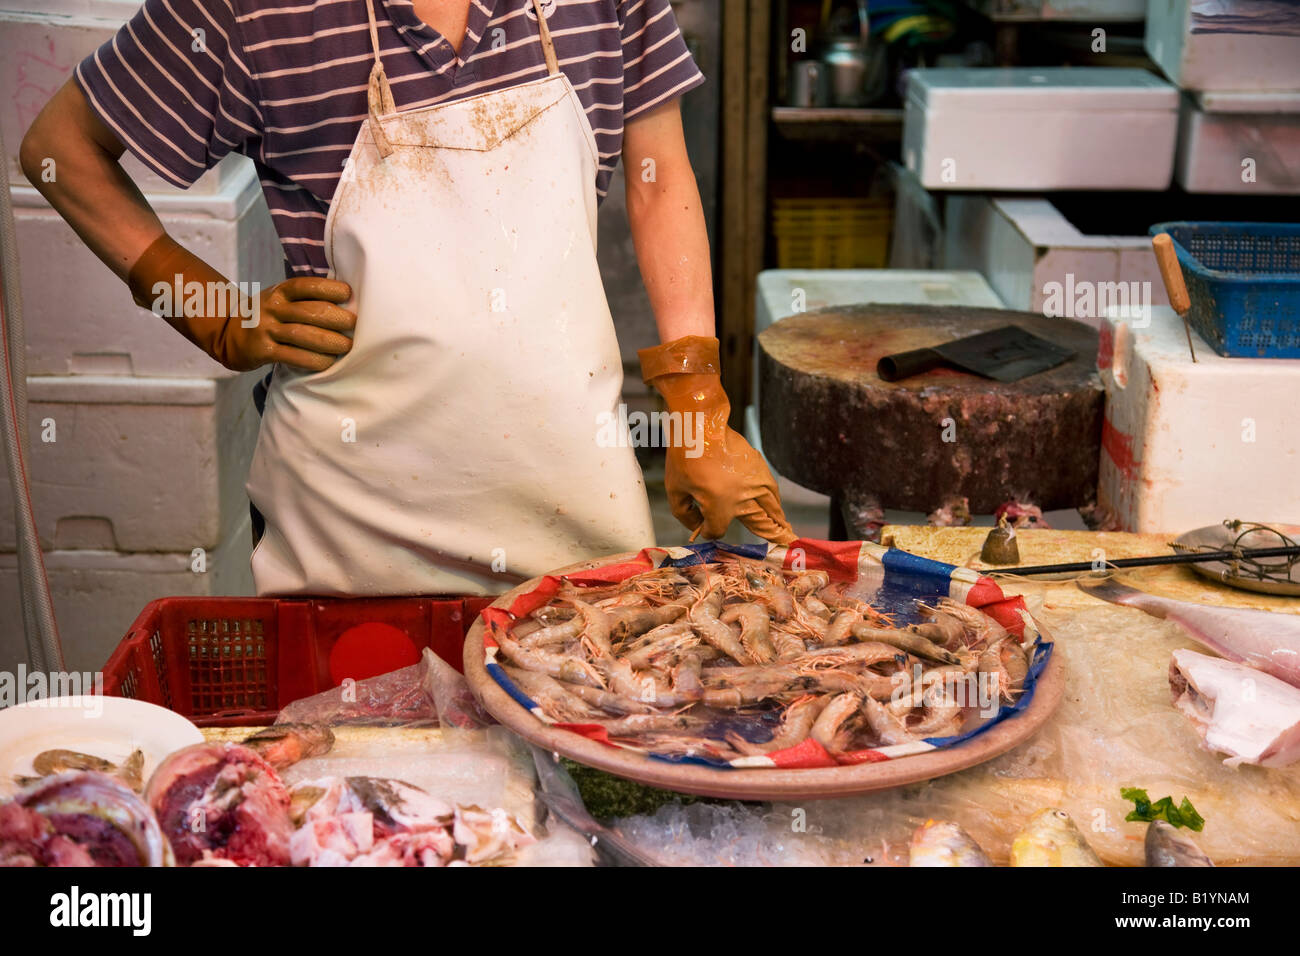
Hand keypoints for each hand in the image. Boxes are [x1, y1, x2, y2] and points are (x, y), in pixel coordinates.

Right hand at [128, 234, 354, 371]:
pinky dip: (314, 360)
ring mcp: (266, 329)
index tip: (348, 293)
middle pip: (309, 312)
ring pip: (303, 335)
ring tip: (347, 346)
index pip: (306, 286)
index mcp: (280, 291)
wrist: (227, 333)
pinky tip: (328, 362)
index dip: (329, 288)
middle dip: (336, 319)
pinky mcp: (263, 351)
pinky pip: (293, 356)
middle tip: (354, 325)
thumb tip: (346, 303)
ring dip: (330, 342)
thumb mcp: (279, 299)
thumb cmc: (267, 315)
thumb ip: (304, 299)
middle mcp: (272, 308)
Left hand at [640, 335, 795, 544]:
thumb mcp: (674, 489)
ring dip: (778, 520)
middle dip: (771, 536)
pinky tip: (775, 504)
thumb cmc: (684, 457)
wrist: (701, 424)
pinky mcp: (758, 467)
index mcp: (719, 506)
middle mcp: (742, 498)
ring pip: (771, 508)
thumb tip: (696, 525)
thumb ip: (684, 513)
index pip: (718, 529)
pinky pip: (771, 489)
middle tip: (785, 544)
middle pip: (760, 524)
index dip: (708, 531)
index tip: (703, 527)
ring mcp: (754, 482)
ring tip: (786, 531)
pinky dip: (774, 500)